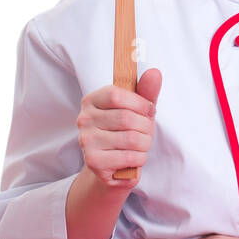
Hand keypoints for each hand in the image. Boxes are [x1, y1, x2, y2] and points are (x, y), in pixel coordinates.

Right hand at [76, 68, 161, 188]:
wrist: (114, 166)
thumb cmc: (127, 132)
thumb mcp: (138, 109)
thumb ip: (146, 91)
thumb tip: (154, 72)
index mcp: (92, 101)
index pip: (116, 95)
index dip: (140, 104)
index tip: (148, 111)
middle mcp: (84, 119)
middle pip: (127, 118)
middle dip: (146, 128)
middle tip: (145, 133)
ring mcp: (86, 141)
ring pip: (131, 139)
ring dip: (145, 144)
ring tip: (140, 146)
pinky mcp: (93, 161)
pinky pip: (129, 157)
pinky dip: (139, 159)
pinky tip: (134, 158)